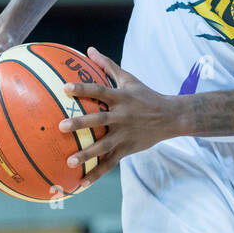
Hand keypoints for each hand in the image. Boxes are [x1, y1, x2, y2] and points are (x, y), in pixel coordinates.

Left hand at [58, 47, 179, 188]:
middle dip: (81, 123)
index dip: (83, 88)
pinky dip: (96, 174)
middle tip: (62, 126)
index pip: (99, 91)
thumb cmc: (146, 96)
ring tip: (70, 161)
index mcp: (121, 98)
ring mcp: (125, 135)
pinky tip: (81, 183)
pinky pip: (110, 163)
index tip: (65, 88)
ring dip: (87, 154)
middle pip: (99, 120)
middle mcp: (122, 116)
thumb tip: (89, 50)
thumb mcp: (129, 78)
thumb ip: (108, 65)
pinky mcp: (128, 149)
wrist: (171, 117)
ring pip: (104, 146)